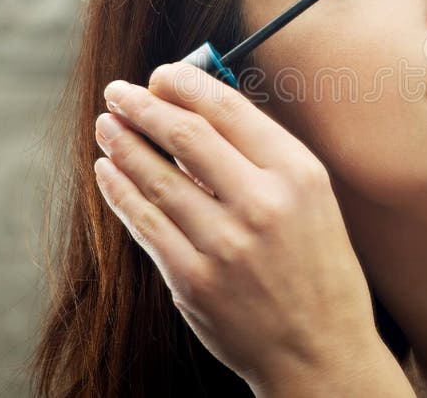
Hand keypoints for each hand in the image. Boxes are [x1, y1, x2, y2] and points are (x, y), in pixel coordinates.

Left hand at [92, 62, 389, 392]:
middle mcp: (263, 204)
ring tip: (106, 125)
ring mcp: (224, 245)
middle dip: (142, 106)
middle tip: (118, 92)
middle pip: (185, 135)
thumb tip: (206, 112)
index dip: (185, 84)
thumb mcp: (314, 201)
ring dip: (122, 144)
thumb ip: (266, 158)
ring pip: (156, 178)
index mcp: (299, 175)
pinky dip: (120, 192)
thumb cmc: (320, 271)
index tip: (161, 73)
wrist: (321, 353)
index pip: (229, 110)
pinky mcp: (192, 281)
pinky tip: (108, 172)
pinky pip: (144, 224)